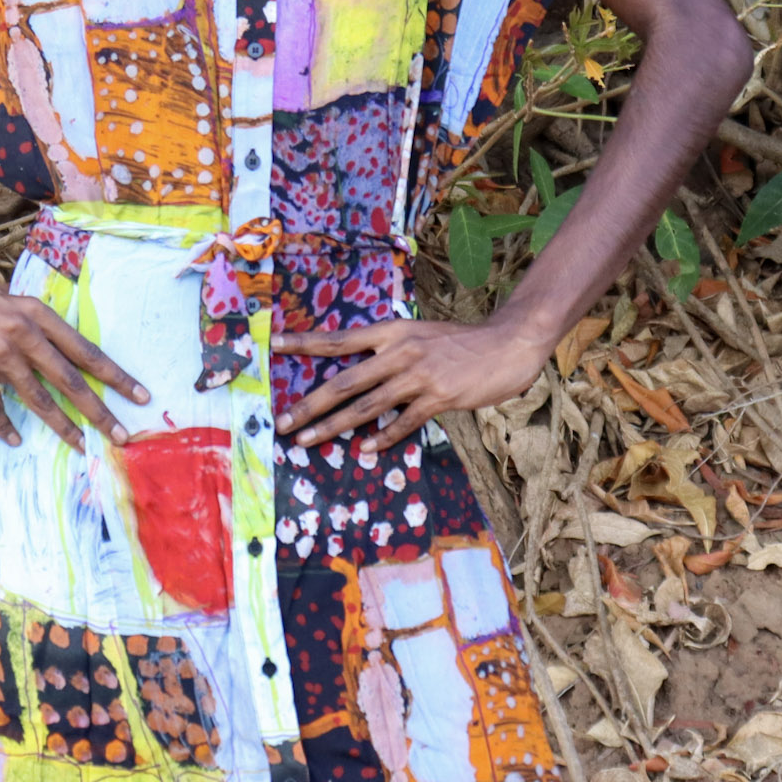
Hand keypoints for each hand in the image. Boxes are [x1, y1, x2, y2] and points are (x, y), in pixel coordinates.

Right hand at [0, 283, 147, 449]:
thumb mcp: (6, 304)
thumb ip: (32, 325)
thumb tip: (59, 352)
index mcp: (36, 313)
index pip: (85, 350)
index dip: (115, 375)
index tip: (140, 395)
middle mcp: (23, 332)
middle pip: (71, 378)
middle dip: (99, 410)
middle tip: (121, 434)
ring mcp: (0, 354)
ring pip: (40, 399)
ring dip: (62, 426)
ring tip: (79, 445)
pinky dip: (7, 427)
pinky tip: (15, 440)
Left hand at [271, 318, 548, 451]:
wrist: (506, 344)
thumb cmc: (460, 343)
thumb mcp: (420, 335)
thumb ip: (390, 352)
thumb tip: (362, 375)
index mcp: (391, 332)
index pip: (340, 339)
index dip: (305, 342)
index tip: (274, 344)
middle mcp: (399, 351)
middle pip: (344, 380)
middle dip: (310, 404)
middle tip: (283, 421)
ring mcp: (419, 375)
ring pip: (366, 406)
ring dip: (333, 426)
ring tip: (308, 440)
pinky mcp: (439, 396)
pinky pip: (403, 422)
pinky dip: (383, 437)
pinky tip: (366, 449)